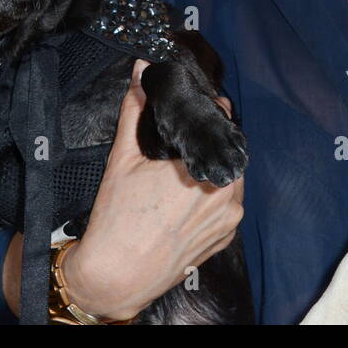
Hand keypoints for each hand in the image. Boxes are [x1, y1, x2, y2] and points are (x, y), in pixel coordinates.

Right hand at [3, 60, 242, 320]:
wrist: (116, 275)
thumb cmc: (117, 219)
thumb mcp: (123, 158)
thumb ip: (135, 110)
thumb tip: (141, 71)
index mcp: (202, 166)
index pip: (221, 122)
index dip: (210, 111)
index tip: (198, 108)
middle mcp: (224, 191)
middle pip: (227, 150)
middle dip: (210, 141)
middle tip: (186, 141)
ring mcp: (230, 217)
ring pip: (230, 177)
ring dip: (214, 168)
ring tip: (185, 171)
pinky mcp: (227, 237)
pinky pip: (229, 205)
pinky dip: (215, 196)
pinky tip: (189, 198)